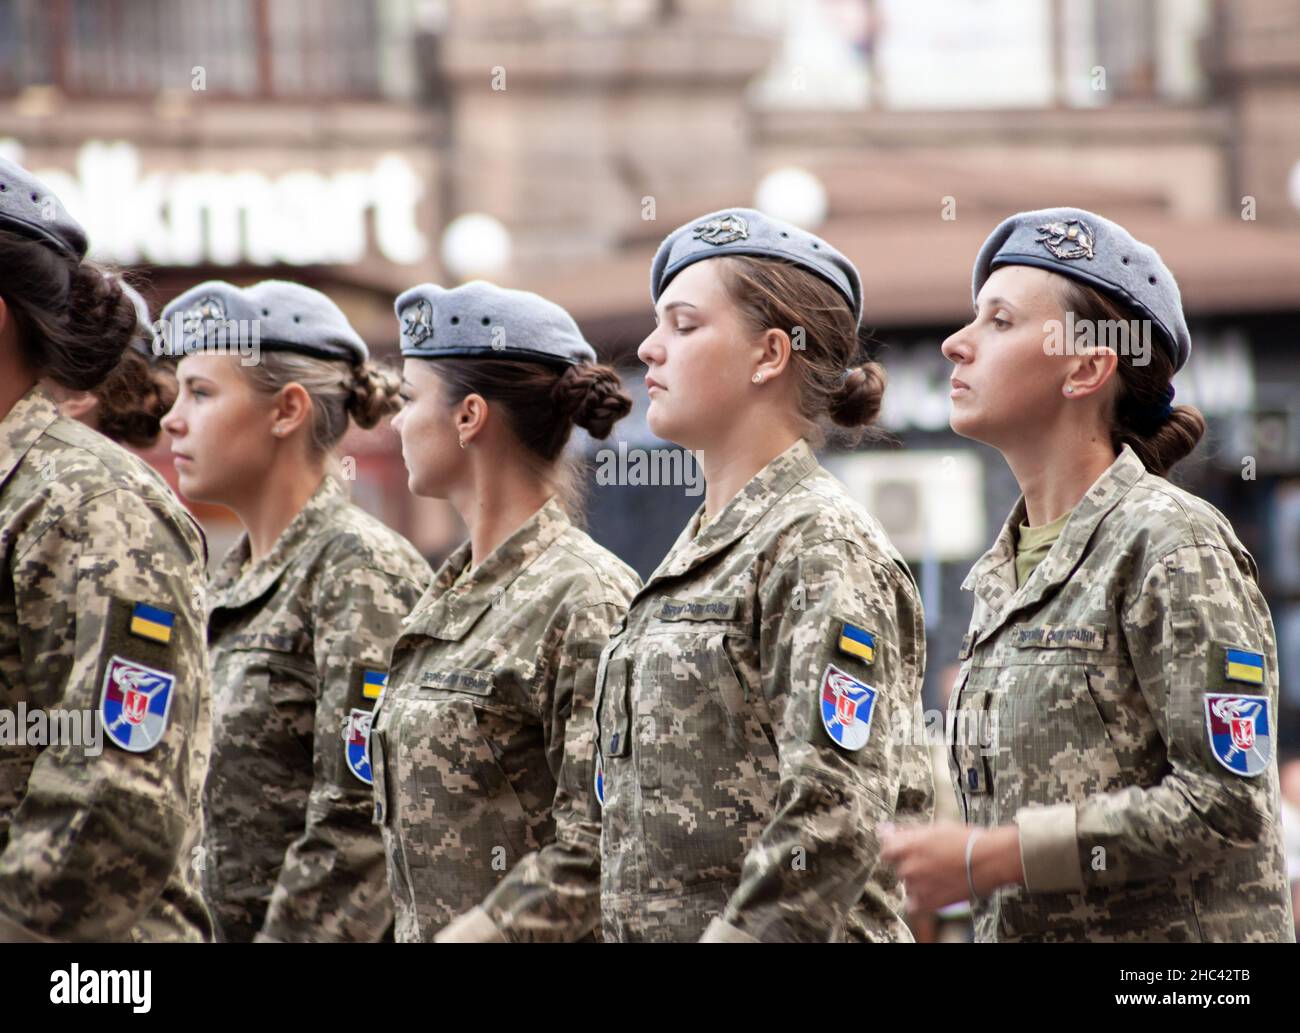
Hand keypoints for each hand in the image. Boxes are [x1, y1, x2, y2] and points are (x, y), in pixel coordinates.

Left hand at [880, 821, 1022, 912]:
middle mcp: (908, 867)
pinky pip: (914, 904)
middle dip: (912, 865)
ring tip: (940, 875)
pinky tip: (935, 891)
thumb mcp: (935, 828)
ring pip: (909, 885)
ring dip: (919, 882)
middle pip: (899, 868)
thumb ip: (910, 833)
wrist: (988, 860)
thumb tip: (891, 832)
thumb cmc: (966, 840)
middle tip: (932, 862)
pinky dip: (922, 900)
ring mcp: (916, 886)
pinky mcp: (927, 903)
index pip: (885, 850)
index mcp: (907, 846)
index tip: (901, 849)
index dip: (894, 849)